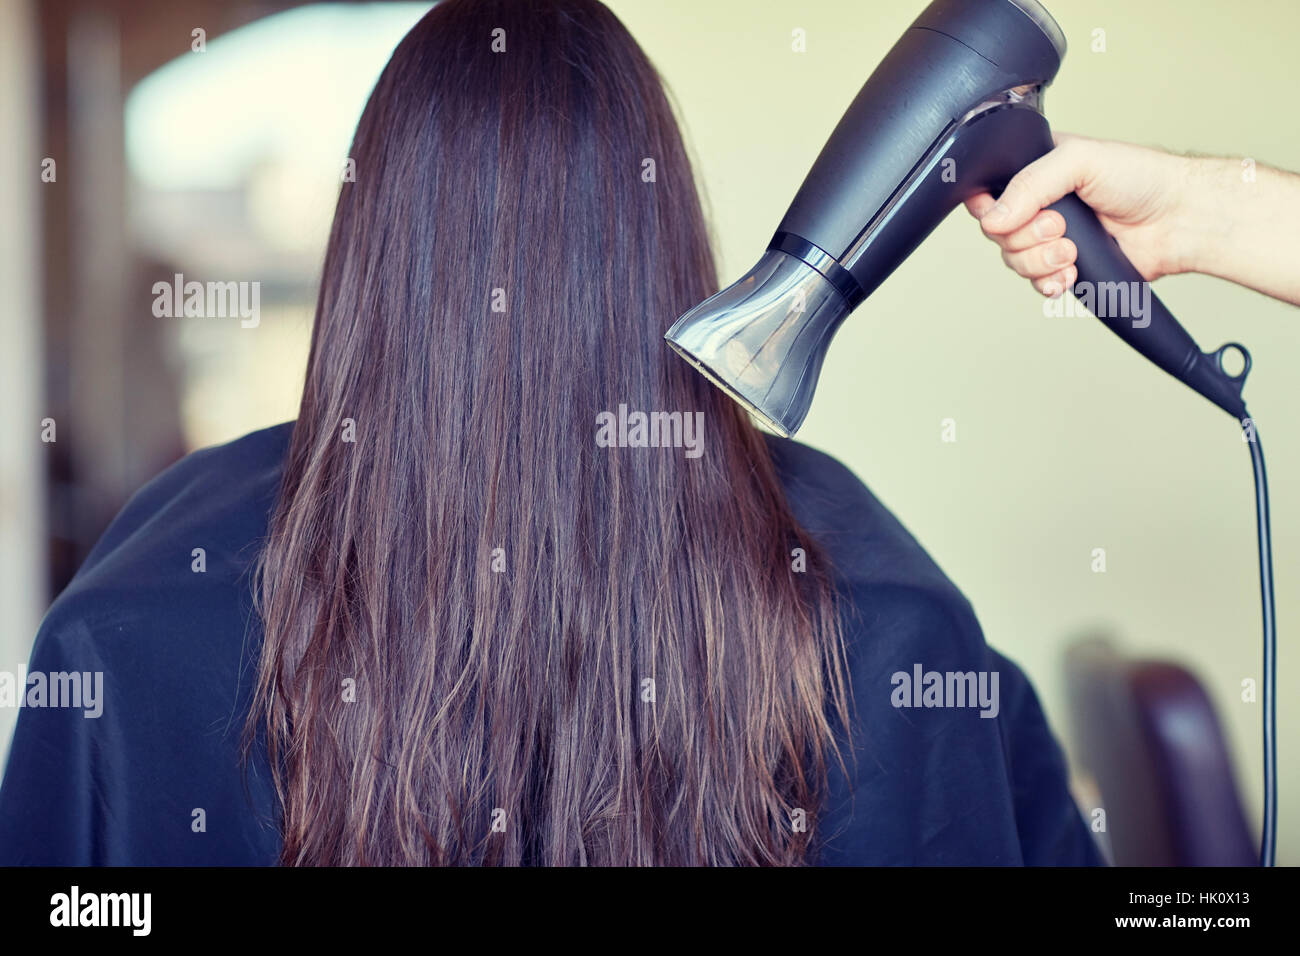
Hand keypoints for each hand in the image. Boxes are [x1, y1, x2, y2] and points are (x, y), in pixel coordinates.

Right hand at [963, 133, 1193, 297]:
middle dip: (1027, 238)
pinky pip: (1038, 285)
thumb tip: (993, 219)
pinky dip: (1050, 283)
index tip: (1009, 216)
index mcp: (1037, 172)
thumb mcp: (1078, 160)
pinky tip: (1070, 274)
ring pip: (1016, 262)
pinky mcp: (1067, 267)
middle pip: (999, 235)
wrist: (1178, 219)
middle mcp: (1040, 206)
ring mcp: (1052, 239)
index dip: (990, 210)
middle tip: (1060, 227)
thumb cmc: (1140, 178)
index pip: (989, 194)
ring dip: (1041, 262)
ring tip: (1072, 252)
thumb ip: (1030, 184)